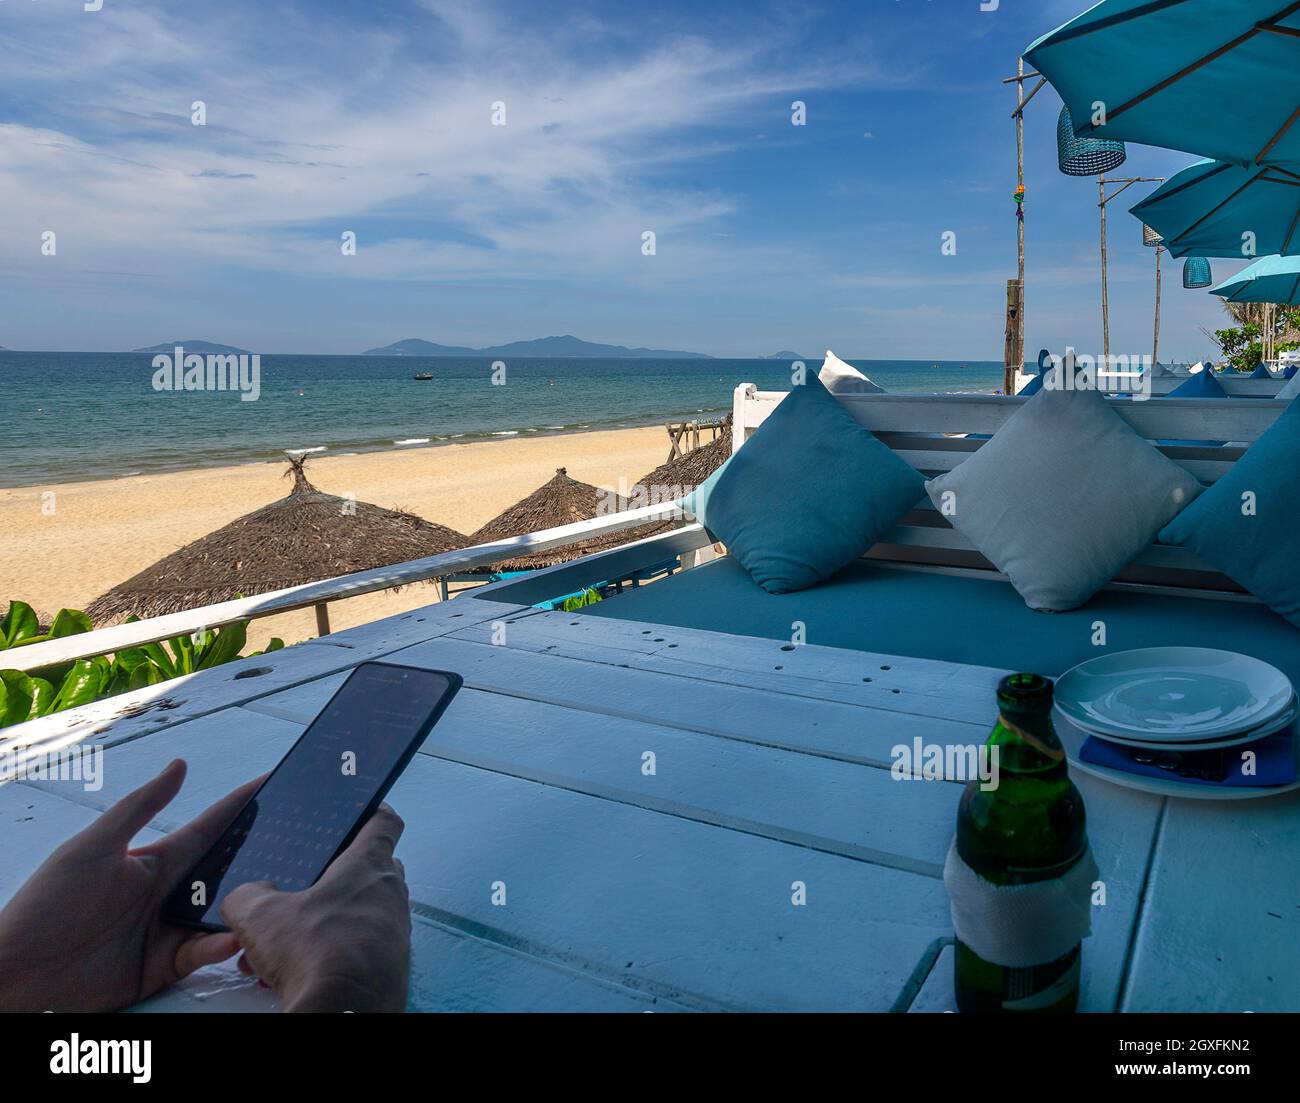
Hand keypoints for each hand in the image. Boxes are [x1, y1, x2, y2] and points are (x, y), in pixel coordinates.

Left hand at [0, 759, 255, 1011]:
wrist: (16, 977)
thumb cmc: (45, 906)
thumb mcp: (93, 848)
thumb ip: (139, 808)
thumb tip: (179, 764)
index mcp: (156, 860)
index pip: (211, 825)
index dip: (243, 804)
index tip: (277, 782)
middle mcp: (169, 893)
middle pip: (228, 869)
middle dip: (262, 857)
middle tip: (300, 846)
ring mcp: (168, 930)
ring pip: (224, 914)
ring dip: (245, 907)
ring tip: (266, 901)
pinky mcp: (164, 966)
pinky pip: (204, 952)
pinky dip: (220, 945)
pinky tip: (230, 939)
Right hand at [220, 805, 410, 1012]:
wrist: (342, 1012)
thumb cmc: (313, 952)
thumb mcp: (259, 916)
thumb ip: (248, 895)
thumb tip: (250, 895)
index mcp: (368, 865)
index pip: (384, 822)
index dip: (372, 811)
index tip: (361, 810)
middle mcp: (390, 894)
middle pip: (372, 869)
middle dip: (337, 877)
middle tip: (303, 890)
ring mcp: (396, 931)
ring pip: (362, 914)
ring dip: (327, 922)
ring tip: (285, 944)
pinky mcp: (393, 966)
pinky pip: (362, 949)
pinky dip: (334, 953)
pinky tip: (298, 969)